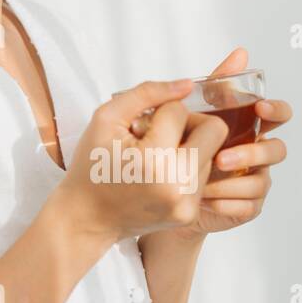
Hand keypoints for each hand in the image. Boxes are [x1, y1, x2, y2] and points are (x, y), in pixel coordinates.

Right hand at [55, 78, 228, 243]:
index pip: (180, 112)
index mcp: (154, 159)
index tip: (140, 125)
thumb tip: (188, 85)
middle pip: (215, 131)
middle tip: (163, 132)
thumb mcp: (106, 118)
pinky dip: (186, 168)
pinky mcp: (190, 213)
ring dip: (189, 147)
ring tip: (156, 156)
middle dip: (190, 124)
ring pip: (213, 153)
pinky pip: (204, 176)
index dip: (160, 110)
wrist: (86, 217)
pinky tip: (160, 174)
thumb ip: (147, 93)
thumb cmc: (91, 165)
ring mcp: (186, 202)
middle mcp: (177, 184)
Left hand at [168, 47, 290, 239]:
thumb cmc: (183, 142)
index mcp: (251, 127)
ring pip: (261, 181)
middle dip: (253, 152)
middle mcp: (259, 152)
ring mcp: (256, 180)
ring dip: (233, 182)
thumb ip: (219, 83)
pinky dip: (227, 202)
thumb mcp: (196, 111)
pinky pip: (249, 206)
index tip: (260, 107)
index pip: (279, 114)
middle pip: (278, 150)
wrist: (163, 189)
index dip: (277, 110)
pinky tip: (206, 199)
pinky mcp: (247, 206)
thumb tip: (242, 52)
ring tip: (204, 183)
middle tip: (221, 157)